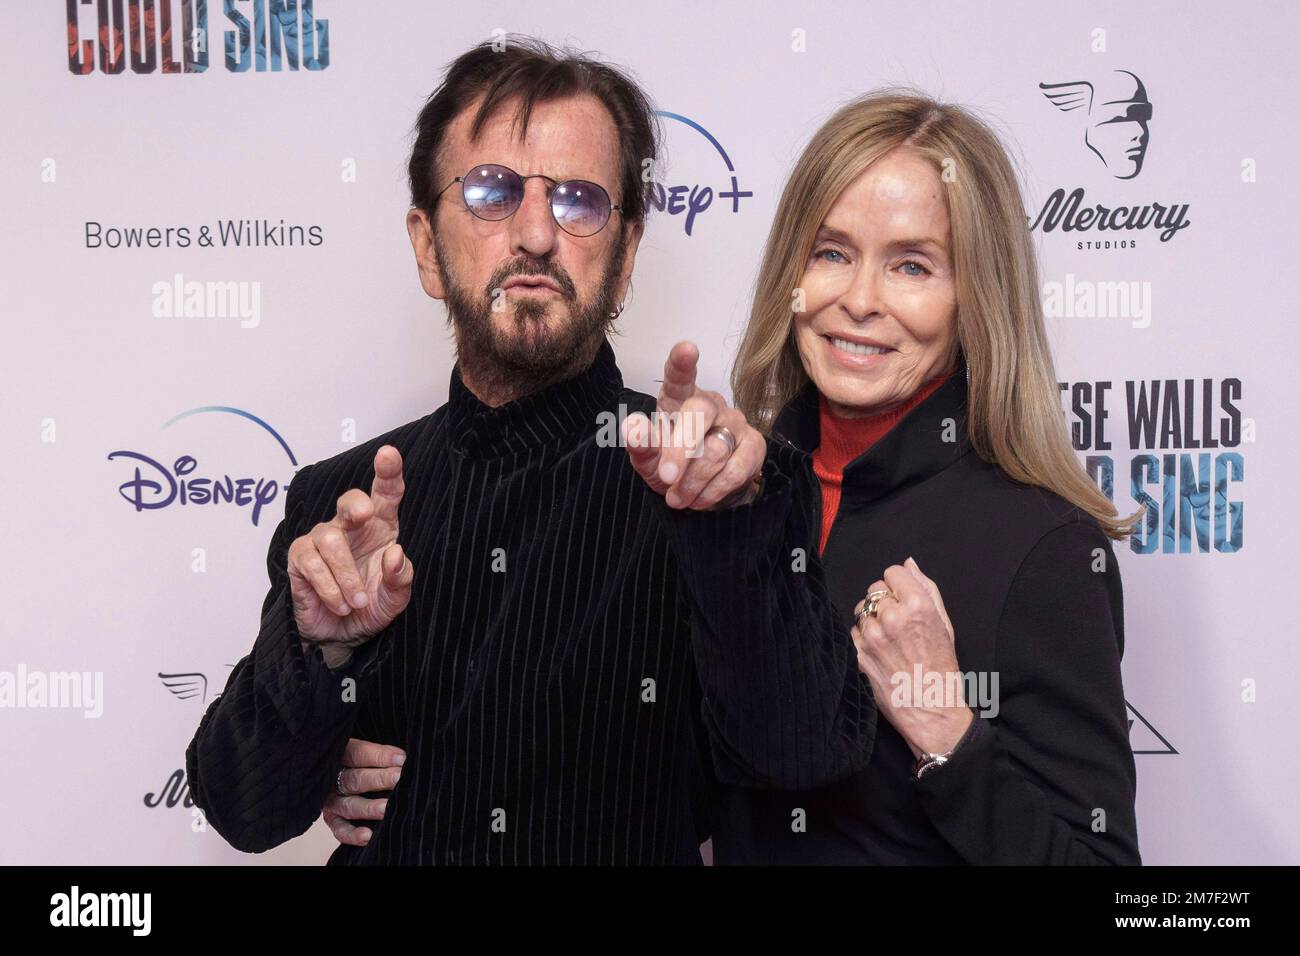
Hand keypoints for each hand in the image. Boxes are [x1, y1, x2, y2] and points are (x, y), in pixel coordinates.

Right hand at [288, 444, 414, 664]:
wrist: (341, 635)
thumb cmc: (370, 605)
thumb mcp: (396, 597)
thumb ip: (400, 577)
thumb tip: (395, 553)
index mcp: (380, 527)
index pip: (386, 494)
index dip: (388, 472)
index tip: (388, 453)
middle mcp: (350, 527)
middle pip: (349, 501)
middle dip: (356, 504)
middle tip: (365, 515)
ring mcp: (322, 539)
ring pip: (331, 541)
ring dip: (347, 576)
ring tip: (358, 601)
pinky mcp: (300, 558)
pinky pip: (311, 564)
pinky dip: (330, 588)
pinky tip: (341, 604)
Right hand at [322, 737, 405, 846]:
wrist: (348, 778)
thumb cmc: (366, 763)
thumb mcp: (368, 752)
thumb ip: (383, 755)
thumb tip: (404, 760)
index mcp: (340, 756)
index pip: (357, 754)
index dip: (379, 756)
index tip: (402, 759)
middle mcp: (332, 780)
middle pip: (354, 779)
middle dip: (379, 779)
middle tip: (398, 779)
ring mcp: (331, 802)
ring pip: (349, 806)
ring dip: (369, 808)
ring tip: (386, 808)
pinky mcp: (333, 821)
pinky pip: (340, 830)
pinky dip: (352, 834)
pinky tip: (368, 835)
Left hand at [622, 341, 764, 509]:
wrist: (701, 492)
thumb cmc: (672, 465)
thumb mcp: (649, 459)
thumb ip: (640, 444)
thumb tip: (632, 426)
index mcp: (678, 399)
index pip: (680, 376)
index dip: (682, 363)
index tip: (686, 349)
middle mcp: (710, 403)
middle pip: (700, 412)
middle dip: (681, 450)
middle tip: (666, 478)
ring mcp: (735, 422)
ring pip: (716, 449)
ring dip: (693, 480)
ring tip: (677, 498)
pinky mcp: (754, 446)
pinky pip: (735, 469)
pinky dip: (713, 490)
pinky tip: (699, 500)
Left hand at [851, 557, 972, 757]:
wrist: (931, 709)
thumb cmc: (942, 667)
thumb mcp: (944, 624)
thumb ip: (926, 588)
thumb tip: (909, 563)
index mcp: (917, 606)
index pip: (893, 572)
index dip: (898, 584)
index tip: (903, 597)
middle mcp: (892, 617)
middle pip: (875, 590)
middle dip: (885, 601)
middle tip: (898, 622)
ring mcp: (872, 636)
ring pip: (862, 610)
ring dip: (872, 619)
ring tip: (889, 639)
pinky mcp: (858, 653)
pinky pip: (854, 631)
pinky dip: (863, 638)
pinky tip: (880, 652)